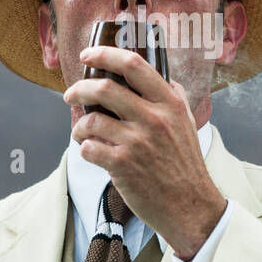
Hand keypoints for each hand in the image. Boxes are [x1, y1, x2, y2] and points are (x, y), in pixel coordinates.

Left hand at [63, 45, 227, 259]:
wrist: (190, 206)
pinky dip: (84, 149)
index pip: (134, 65)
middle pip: (104, 88)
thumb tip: (161, 76)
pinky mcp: (122, 165)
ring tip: (81, 131)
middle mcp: (153, 118)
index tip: (88, 55)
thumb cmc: (186, 164)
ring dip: (79, 125)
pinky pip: (88, 148)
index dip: (105, 55)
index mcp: (169, 103)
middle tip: (70, 95)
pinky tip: (91, 152)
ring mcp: (137, 142)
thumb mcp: (187, 123)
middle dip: (78, 89)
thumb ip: (173, 97)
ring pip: (91, 120)